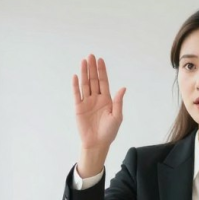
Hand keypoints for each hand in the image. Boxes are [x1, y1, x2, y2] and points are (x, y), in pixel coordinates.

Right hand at [73, 54, 125, 177]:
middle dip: (93, 68)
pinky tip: (76, 76)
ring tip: (84, 61)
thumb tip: (123, 88)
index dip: (102, 71)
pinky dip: (76, 85)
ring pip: (85, 84)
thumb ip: (118, 102)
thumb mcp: (117, 117)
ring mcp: (87, 102)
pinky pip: (77, 94)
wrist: (97, 143)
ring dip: (84, 73)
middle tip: (91, 56)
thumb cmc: (109, 132)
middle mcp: (96, 98)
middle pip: (94, 80)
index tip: (100, 60)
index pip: (104, 82)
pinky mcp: (78, 107)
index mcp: (107, 100)